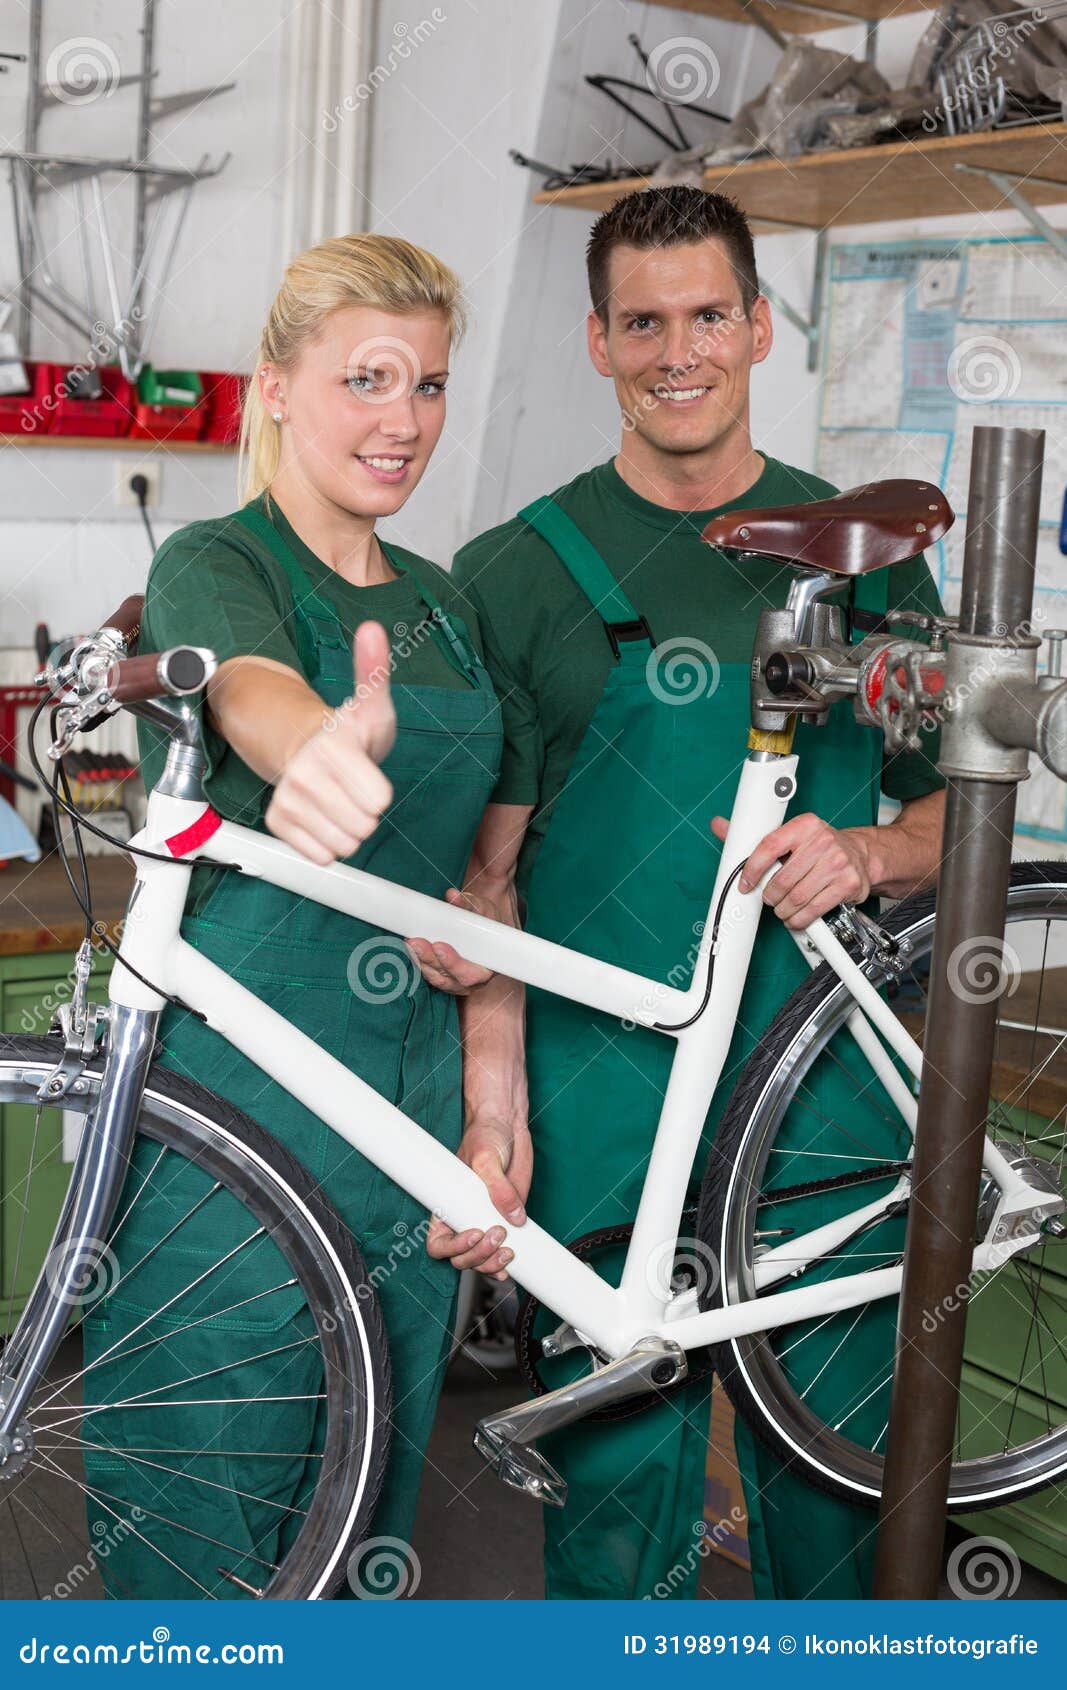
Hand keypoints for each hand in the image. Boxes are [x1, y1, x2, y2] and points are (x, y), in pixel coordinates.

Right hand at [265, 622, 395, 864]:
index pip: (379, 799)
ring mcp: (288, 798)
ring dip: (347, 828)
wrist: (303, 749)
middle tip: (351, 786)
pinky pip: (320, 853)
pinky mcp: (277, 821)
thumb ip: (374, 670)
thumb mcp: (370, 703)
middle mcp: (305, 772)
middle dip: (365, 810)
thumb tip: (372, 629)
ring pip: (344, 843)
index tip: (364, 768)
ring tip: (338, 800)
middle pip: (364, 824)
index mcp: (332, 746)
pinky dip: (326, 842)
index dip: (379, 789)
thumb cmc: (346, 732)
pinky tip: (322, 815)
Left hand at [406, 887, 497, 994]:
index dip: (453, 962)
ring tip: (411, 941)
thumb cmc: (489, 927)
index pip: (469, 973)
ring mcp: (454, 981)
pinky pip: (428, 973)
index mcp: (485, 970)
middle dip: (430, 958)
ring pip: (434, 976)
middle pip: (447, 975)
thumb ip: (471, 905)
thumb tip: (452, 895)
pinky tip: (411, 946)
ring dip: (420, 959)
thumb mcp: (486, 914)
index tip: (439, 946)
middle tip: (416, 942)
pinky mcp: (442, 977)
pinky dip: (418, 960)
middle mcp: (469, 980)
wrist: (487, 935)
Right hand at [426, 1116, 532, 1278]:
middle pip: (460, 1257)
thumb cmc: (485, 1136)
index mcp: (448, 1205)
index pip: (438, 1241)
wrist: (508, 1127)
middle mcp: (465, 1217)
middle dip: (478, 1255)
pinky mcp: (507, 1221)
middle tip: (498, 1233)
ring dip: (492, 1263)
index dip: (453, 1247)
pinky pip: (500, 1253)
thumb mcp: (487, 1158)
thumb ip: (499, 1188)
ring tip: (508, 1249)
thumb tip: (515, 1217)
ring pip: (480, 1260)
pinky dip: (504, 1265)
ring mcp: (486, 1221)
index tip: (473, 1233)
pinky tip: (512, 1267)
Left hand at [711, 811, 873, 930]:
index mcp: (805, 825)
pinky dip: (799, 919)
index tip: (745, 883)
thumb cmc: (819, 847)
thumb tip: (719, 826)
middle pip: (782, 879)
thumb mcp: (791, 836)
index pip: (770, 846)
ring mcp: (837, 863)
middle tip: (769, 897)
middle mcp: (823, 841)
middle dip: (769, 895)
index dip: (752, 868)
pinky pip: (813, 910)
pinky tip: (797, 916)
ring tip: (783, 908)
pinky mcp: (847, 884)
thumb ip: (754, 836)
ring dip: (783, 910)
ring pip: (796, 898)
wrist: (860, 855)